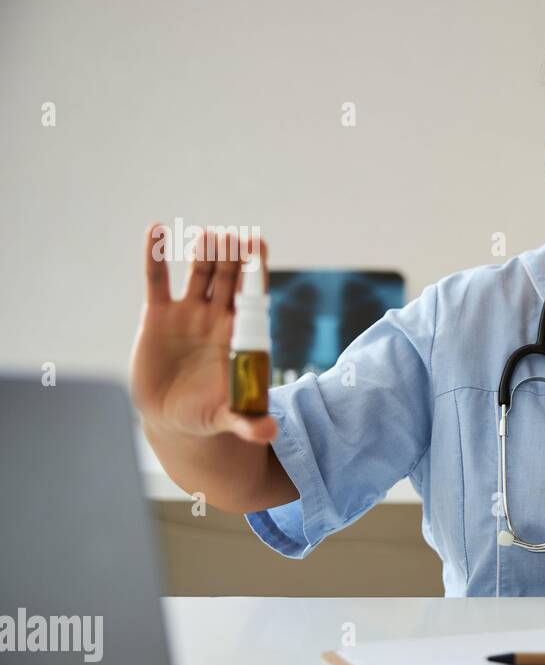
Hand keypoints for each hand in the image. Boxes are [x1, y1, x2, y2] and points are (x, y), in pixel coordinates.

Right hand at [129, 222, 276, 444]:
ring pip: (199, 275)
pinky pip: (158, 281)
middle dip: (232, 258)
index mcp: (239, 337)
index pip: (252, 298)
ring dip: (203, 253)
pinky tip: (156, 230)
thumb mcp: (227, 419)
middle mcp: (217, 319)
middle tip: (236, 235)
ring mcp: (189, 314)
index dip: (255, 272)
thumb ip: (247, 423)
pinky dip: (156, 257)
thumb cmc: (207, 415)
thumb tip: (268, 433)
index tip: (258, 246)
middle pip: (228, 280)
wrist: (172, 417)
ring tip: (208, 234)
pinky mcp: (158, 316)